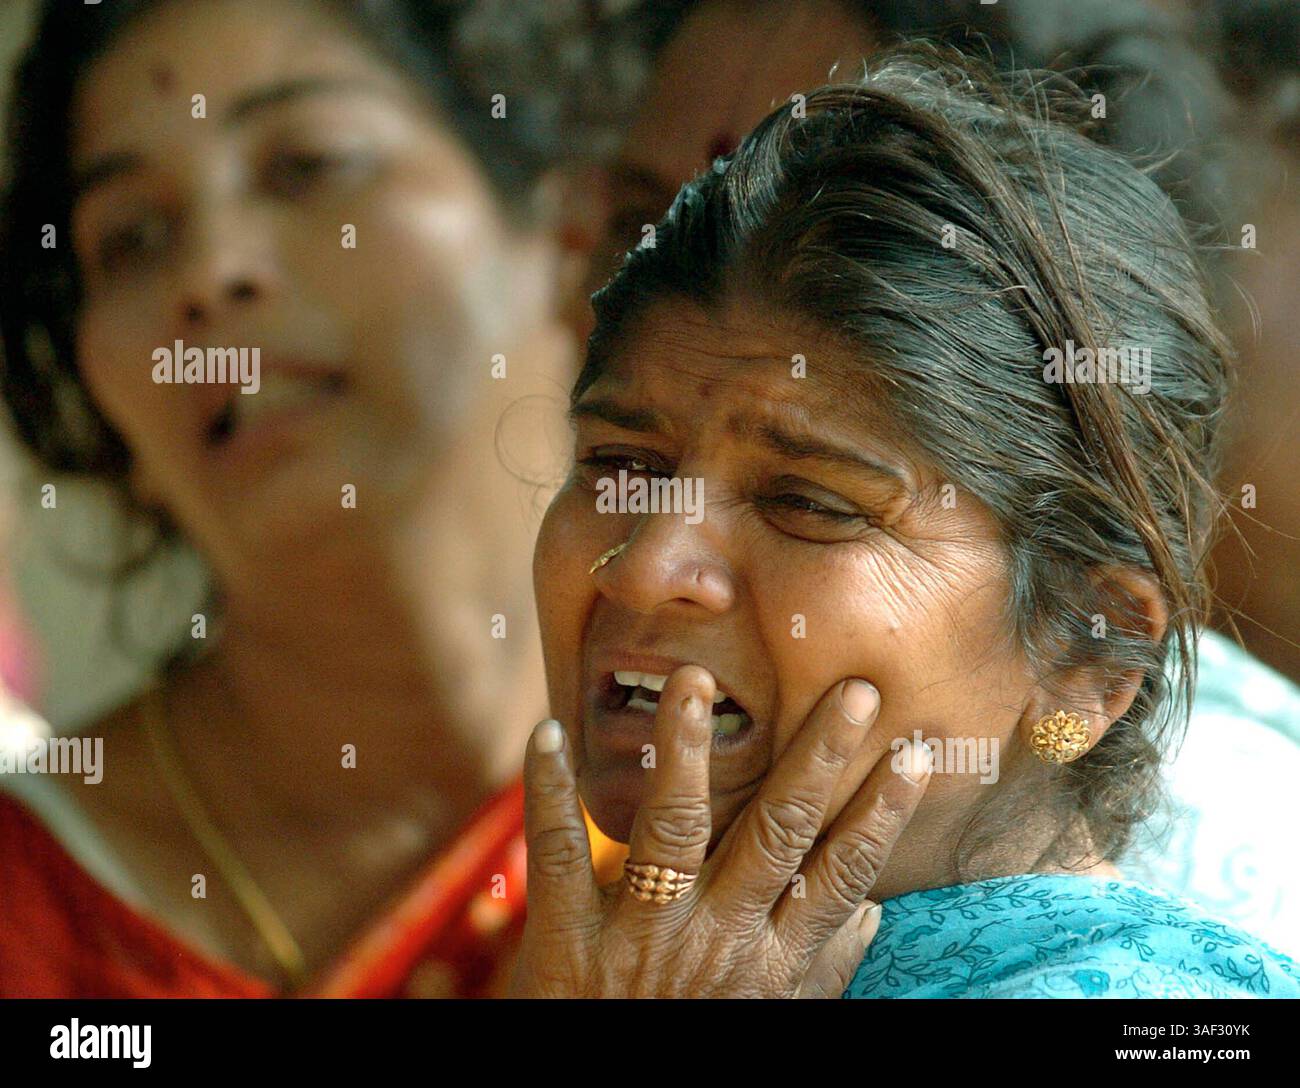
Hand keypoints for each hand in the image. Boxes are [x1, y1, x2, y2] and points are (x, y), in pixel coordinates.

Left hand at [509, 665, 931, 997]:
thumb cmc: (694, 1048)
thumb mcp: (770, 1020)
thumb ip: (819, 970)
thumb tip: (869, 911)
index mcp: (769, 963)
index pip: (840, 875)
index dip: (881, 813)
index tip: (915, 750)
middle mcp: (716, 941)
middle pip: (777, 833)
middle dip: (817, 758)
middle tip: (851, 690)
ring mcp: (640, 938)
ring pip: (674, 826)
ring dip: (686, 749)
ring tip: (695, 679)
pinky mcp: (567, 944)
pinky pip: (557, 857)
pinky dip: (548, 793)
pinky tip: (548, 733)